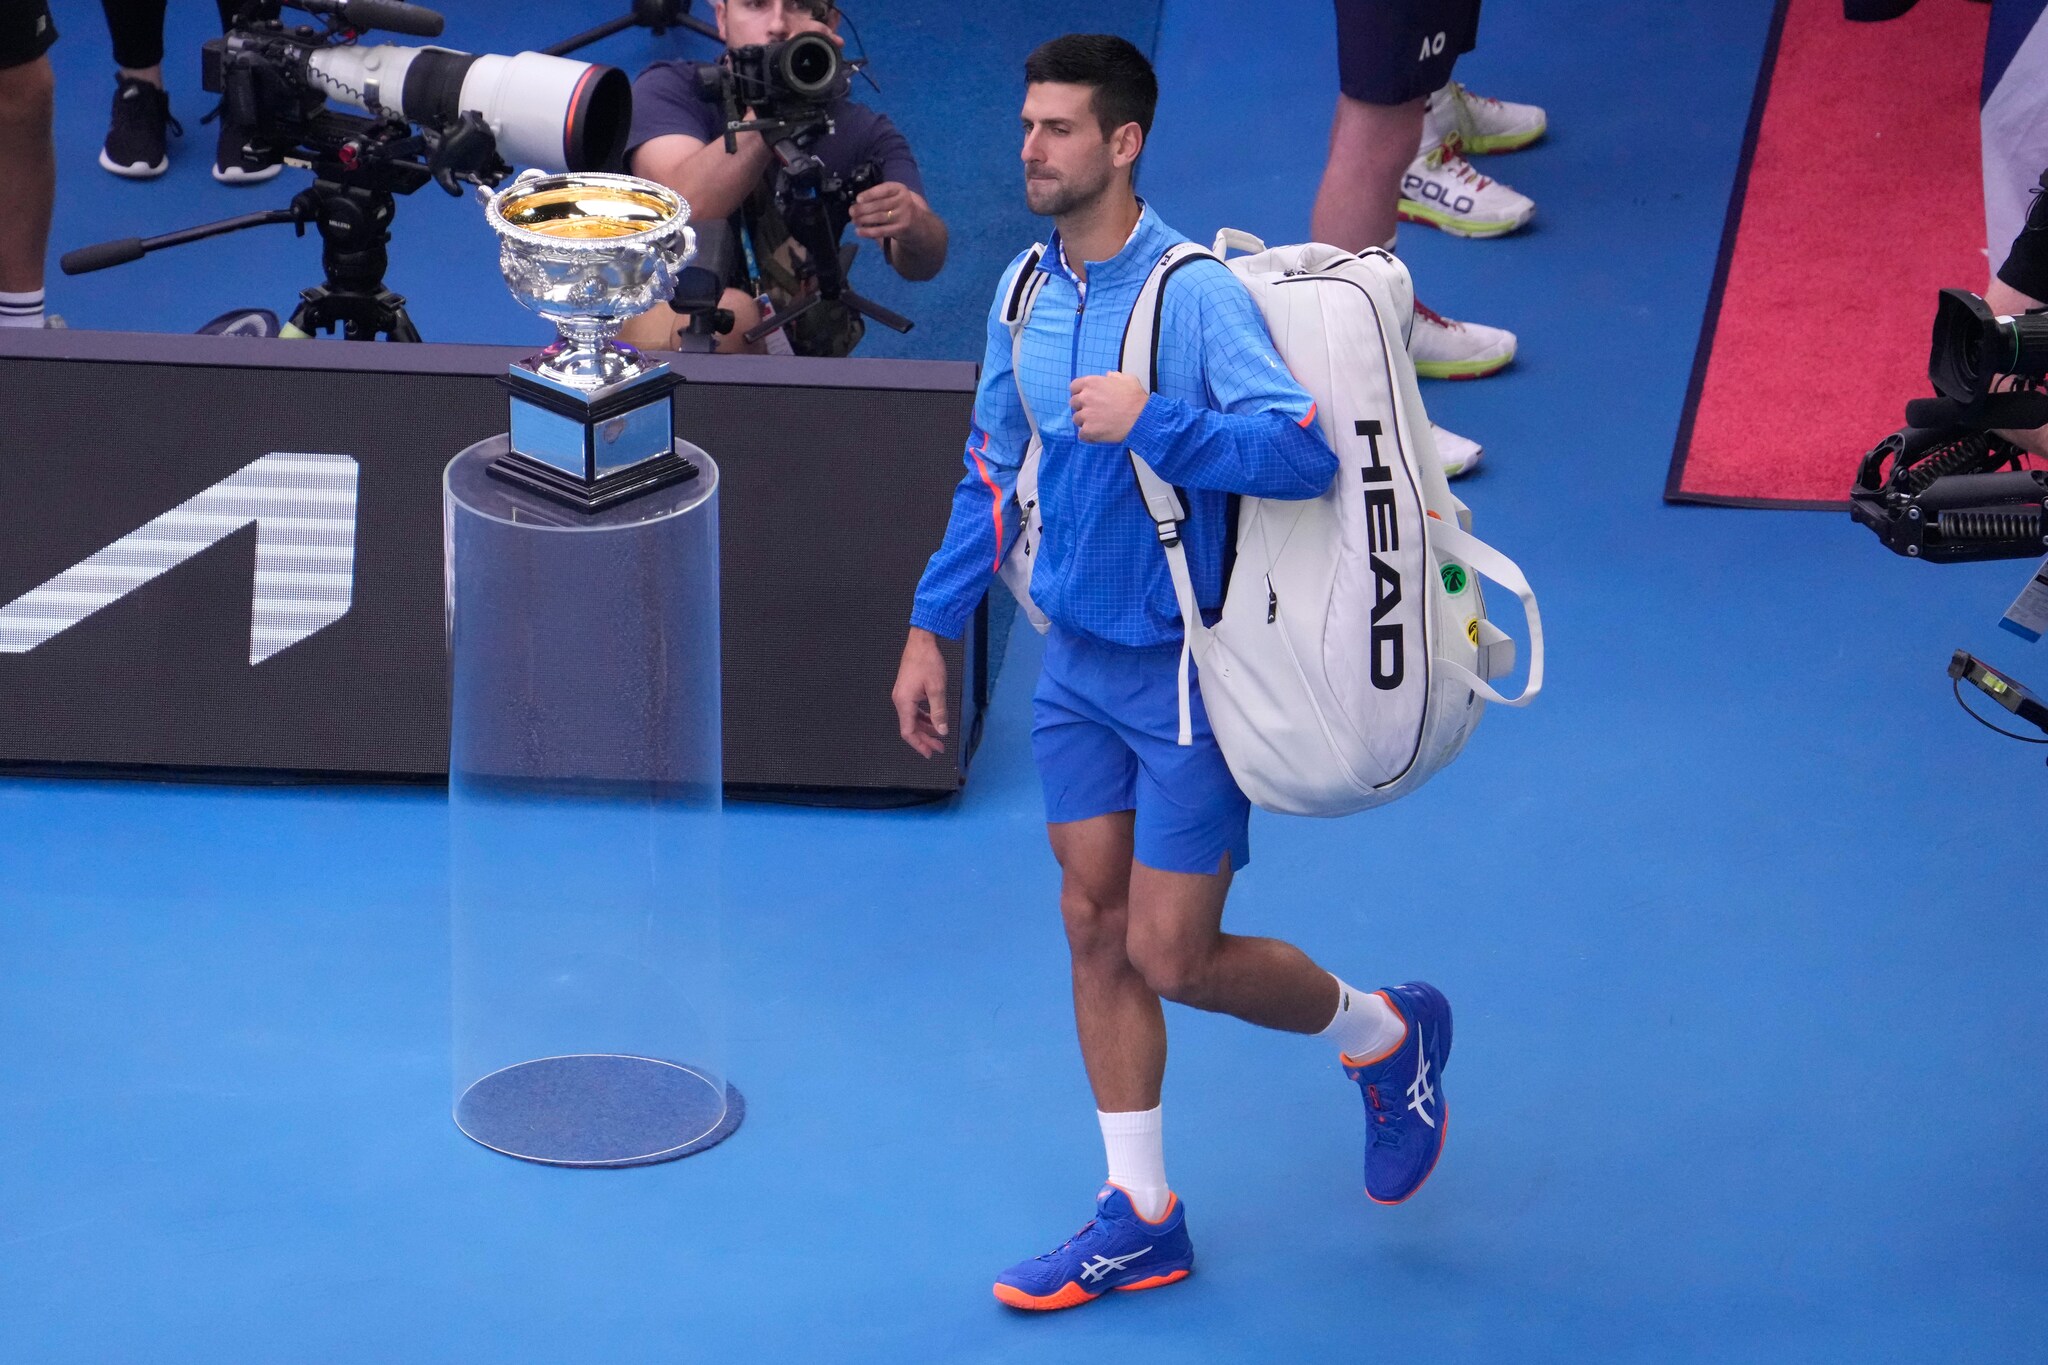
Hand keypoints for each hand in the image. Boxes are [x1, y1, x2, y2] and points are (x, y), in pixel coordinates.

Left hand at [849, 182, 927, 243]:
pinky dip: (868, 232)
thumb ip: (879, 196)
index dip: (870, 194)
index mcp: (900, 189)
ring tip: (854, 221)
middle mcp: (904, 201)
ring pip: (879, 217)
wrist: (919, 224)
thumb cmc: (899, 207)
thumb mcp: (894, 196)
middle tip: (851, 212)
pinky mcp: (901, 229)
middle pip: (879, 205)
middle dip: (862, 209)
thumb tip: (857, 203)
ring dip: (863, 220)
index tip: (858, 199)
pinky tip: (859, 231)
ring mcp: (904, 215)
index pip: (884, 189)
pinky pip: (882, 230)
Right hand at [891, 628, 949, 757]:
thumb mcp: (937, 689)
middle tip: (940, 747)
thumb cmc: (928, 662)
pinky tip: (933, 720)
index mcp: (904, 702)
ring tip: (939, 736)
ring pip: (912, 719)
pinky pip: (914, 710)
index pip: (908, 731)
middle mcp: (899, 701)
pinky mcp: (906, 690)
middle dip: (925, 739)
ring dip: (925, 728)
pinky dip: (923, 717)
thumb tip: (942, 731)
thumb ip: (939, 712)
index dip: (919, 744)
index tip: (930, 753)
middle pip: (910, 727)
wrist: (921, 641)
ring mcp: (902, 695)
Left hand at [1069, 373, 1149, 444]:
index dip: (1080, 393)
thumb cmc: (1136, 398)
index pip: (1074, 387)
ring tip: (1099, 424)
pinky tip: (1099, 434)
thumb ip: (1115, 376)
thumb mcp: (1128, 380)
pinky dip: (1089, 436)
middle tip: (1094, 412)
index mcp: (1091, 383)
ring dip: (1085, 422)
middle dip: (1082, 407)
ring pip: (1077, 419)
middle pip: (1073, 403)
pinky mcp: (1088, 430)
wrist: (1142, 418)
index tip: (1086, 398)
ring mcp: (1085, 415)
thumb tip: (1108, 376)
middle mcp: (1085, 397)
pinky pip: (1082, 434)